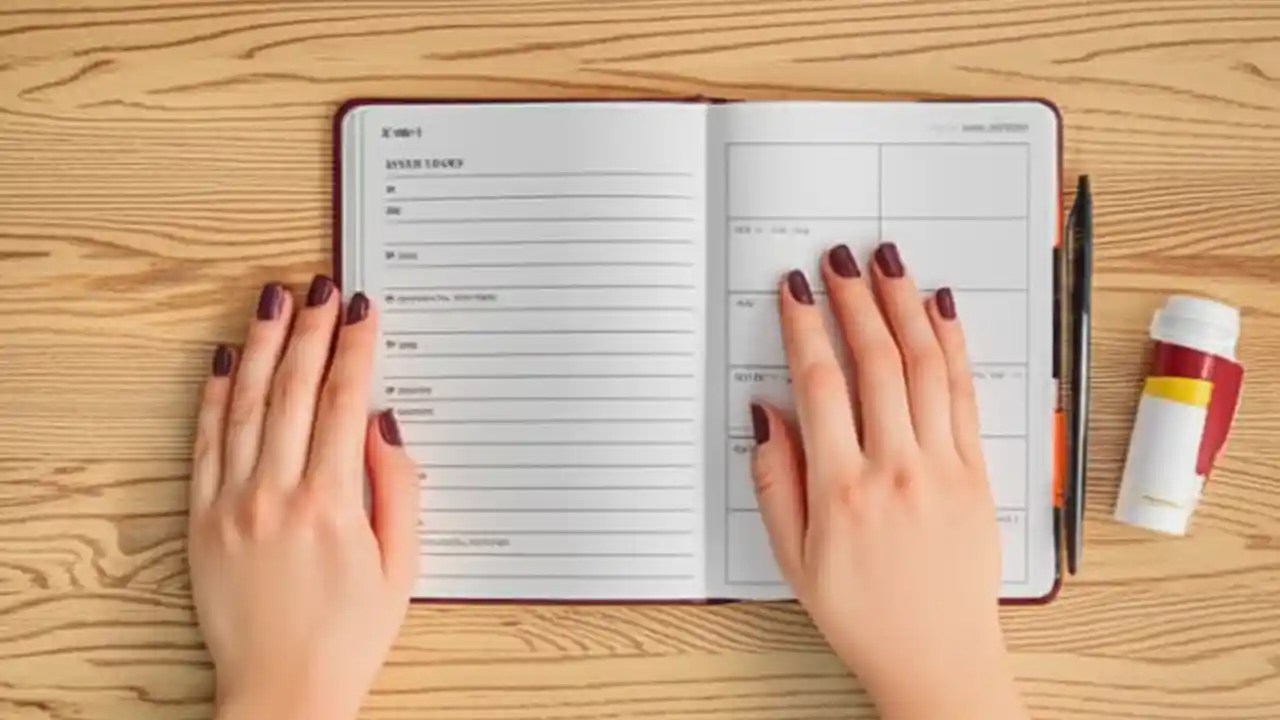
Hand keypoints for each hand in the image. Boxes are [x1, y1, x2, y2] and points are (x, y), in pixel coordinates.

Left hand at [189, 278, 417, 719]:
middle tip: (318, 287)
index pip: (342, 401)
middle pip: (293, 390)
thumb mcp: (402, 565)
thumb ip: (397, 488)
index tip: (360, 310)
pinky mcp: (202, 520)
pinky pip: (205, 443)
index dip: (353, 348)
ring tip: (273, 301)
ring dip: (261, 346)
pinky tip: (224, 360)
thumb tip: (382, 424)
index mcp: (332, 503)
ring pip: (245, 405)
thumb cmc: (350, 634)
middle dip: (309, 330)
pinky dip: (213, 396)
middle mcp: (276, 494)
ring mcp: (232, 504)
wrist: (283, 691)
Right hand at [751, 244, 1026, 719]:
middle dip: (855, 300)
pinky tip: (942, 313)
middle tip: (840, 258)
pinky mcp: (977, 474)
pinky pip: (965, 396)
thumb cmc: (863, 614)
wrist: (938, 656)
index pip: (820, 386)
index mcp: (842, 491)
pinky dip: (954, 347)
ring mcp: (943, 468)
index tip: (795, 290)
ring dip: (904, 307)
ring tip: (889, 265)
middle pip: (876, 363)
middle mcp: (896, 470)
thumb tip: (768, 414)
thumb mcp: (794, 558)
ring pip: (925, 368)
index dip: (805, 328)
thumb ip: (777, 481)